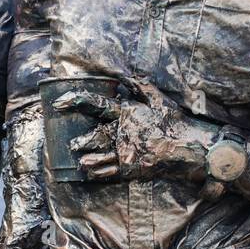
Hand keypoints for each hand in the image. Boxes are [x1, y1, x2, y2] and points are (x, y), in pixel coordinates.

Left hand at [54, 83, 215, 181]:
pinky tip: (88, 172)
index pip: (97, 104)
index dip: (76, 101)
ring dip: (86, 158)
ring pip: (99, 155)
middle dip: (81, 140)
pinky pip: (108, 171)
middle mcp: (124, 132)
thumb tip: (126, 76)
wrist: (191, 149)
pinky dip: (96, 172)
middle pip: (95, 135)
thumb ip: (141, 88)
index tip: (58, 103)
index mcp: (129, 112)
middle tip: (71, 144)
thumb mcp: (160, 101)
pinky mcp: (132, 168)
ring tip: (78, 160)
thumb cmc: (175, 124)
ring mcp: (127, 152)